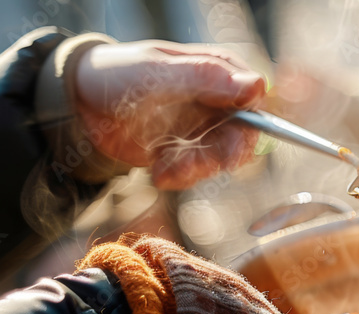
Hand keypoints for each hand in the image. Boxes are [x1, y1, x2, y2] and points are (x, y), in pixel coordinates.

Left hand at [74, 41, 265, 189]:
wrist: (80, 106)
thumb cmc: (117, 76)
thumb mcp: (157, 74)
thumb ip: (204, 78)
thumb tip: (256, 86)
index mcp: (219, 71)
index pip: (253, 99)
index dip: (248, 123)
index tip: (225, 142)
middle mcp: (218, 100)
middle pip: (242, 136)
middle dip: (216, 157)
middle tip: (189, 166)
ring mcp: (205, 127)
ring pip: (222, 159)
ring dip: (194, 169)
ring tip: (163, 169)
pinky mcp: (190, 150)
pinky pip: (199, 172)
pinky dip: (179, 176)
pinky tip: (156, 170)